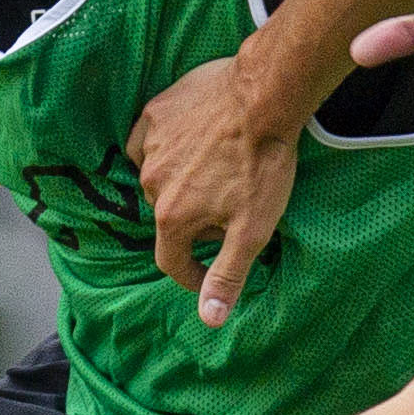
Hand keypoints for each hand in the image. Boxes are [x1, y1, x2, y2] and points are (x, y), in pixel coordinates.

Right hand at [126, 54, 301, 329]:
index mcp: (172, 217)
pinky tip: (195, 140)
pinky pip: (150, 141)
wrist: (263, 94)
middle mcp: (151, 185)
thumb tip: (209, 320)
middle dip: (195, 222)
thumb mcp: (252, 230)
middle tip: (231, 206)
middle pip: (168, 218)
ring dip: (183, 182)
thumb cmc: (263, 163)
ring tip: (219, 168)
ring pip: (160, 179)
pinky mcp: (154, 114)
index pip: (171, 261)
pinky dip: (168, 148)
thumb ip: (226, 275)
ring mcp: (149, 146)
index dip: (193, 274)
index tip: (211, 271)